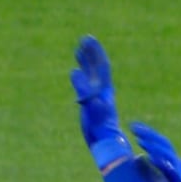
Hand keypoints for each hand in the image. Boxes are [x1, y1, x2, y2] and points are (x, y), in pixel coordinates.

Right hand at [70, 35, 129, 168]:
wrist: (106, 143)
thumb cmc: (100, 127)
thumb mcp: (92, 106)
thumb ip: (84, 90)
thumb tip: (75, 72)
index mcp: (105, 89)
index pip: (101, 66)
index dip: (95, 53)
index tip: (89, 39)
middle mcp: (102, 91)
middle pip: (97, 68)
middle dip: (91, 54)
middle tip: (85, 39)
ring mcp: (96, 97)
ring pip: (91, 76)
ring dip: (86, 63)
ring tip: (79, 50)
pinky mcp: (90, 105)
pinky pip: (86, 86)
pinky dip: (81, 77)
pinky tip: (77, 73)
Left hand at [130, 122, 180, 181]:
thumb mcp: (162, 177)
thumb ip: (153, 166)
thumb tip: (138, 158)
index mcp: (171, 160)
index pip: (159, 142)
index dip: (147, 133)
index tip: (133, 126)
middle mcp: (176, 162)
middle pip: (163, 143)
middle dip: (148, 134)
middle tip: (133, 128)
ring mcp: (179, 171)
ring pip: (167, 154)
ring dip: (153, 146)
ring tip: (141, 141)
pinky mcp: (180, 181)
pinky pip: (171, 169)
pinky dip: (162, 162)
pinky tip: (152, 158)